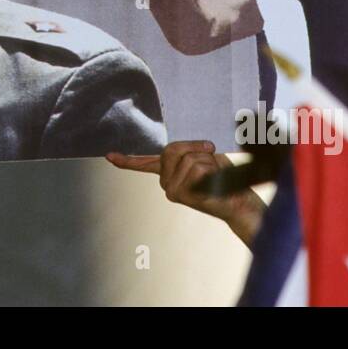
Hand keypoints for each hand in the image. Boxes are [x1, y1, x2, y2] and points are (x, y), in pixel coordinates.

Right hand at [107, 140, 265, 245]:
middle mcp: (165, 183)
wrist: (238, 202)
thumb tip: (187, 148)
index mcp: (168, 173)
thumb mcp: (204, 157)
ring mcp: (171, 190)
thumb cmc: (223, 178)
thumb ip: (189, 151)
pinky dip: (211, 167)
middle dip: (194, 146)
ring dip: (207, 159)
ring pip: (188, 157)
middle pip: (171, 149)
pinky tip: (215, 181)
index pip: (144, 164)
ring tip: (215, 173)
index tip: (109, 156)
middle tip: (210, 151)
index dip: (126, 160)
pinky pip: (197, 166)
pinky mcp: (181, 194)